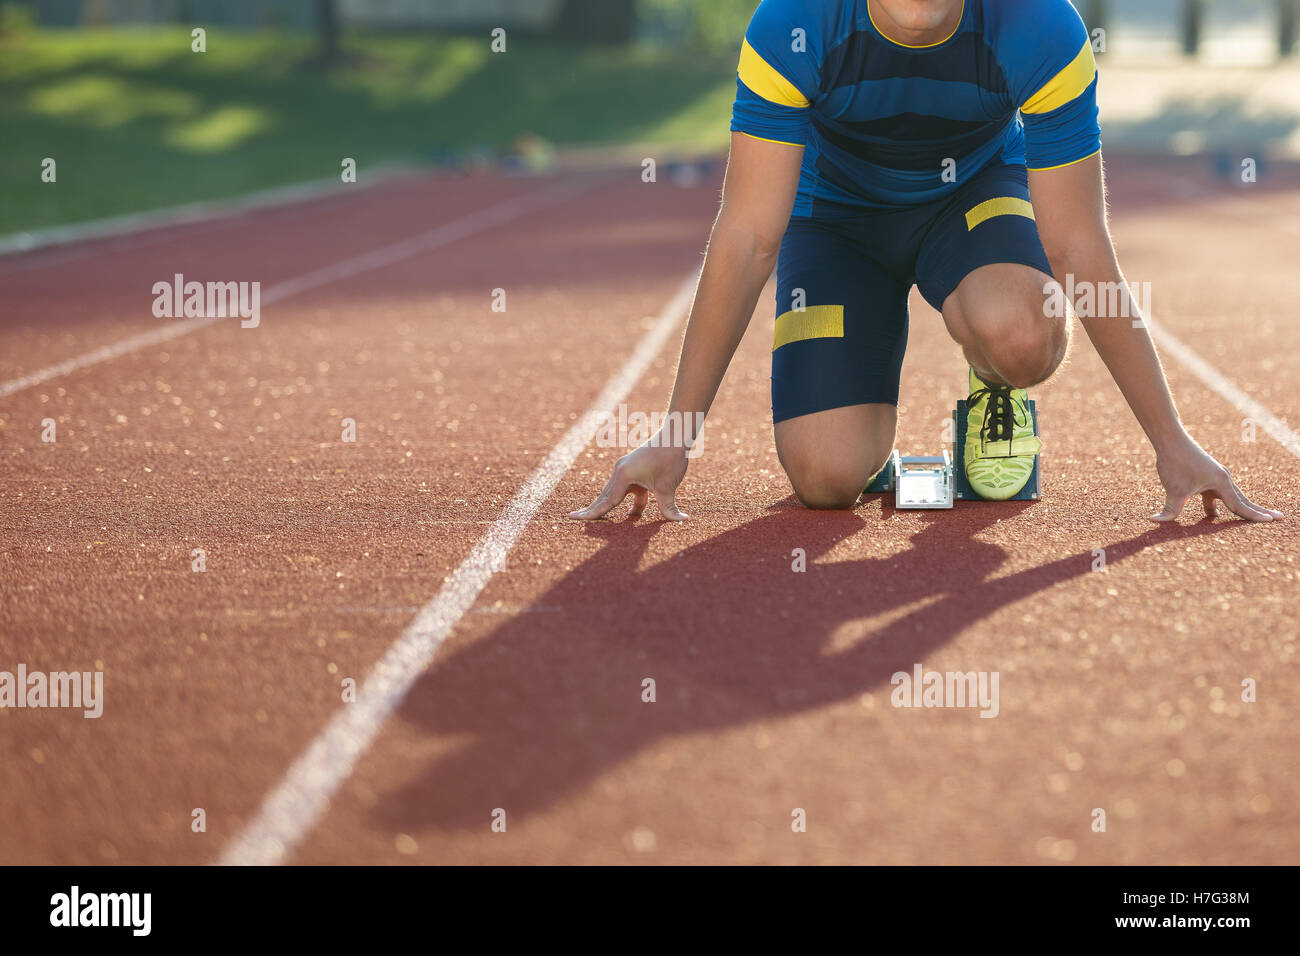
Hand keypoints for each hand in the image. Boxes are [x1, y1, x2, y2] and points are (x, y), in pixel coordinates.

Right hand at [569, 434, 690, 520]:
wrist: (675, 435)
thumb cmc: (670, 458)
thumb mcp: (668, 486)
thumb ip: (669, 507)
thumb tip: (680, 520)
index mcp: (624, 475)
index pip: (606, 501)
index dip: (592, 513)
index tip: (574, 518)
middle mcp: (620, 471)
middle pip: (604, 496)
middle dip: (592, 509)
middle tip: (573, 518)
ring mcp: (626, 469)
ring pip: (615, 493)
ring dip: (610, 507)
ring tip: (595, 518)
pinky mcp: (633, 468)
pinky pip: (627, 489)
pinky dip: (629, 501)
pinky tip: (633, 514)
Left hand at [1152, 438, 1281, 522]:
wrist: (1170, 440)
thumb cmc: (1175, 463)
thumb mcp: (1174, 490)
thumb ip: (1169, 510)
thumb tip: (1155, 521)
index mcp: (1221, 482)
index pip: (1240, 505)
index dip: (1254, 516)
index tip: (1270, 521)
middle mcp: (1223, 478)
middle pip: (1242, 500)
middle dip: (1258, 511)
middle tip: (1277, 518)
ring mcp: (1215, 476)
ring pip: (1229, 497)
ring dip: (1238, 509)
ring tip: (1252, 517)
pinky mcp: (1205, 476)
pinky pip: (1214, 494)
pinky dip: (1215, 505)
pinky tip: (1212, 515)